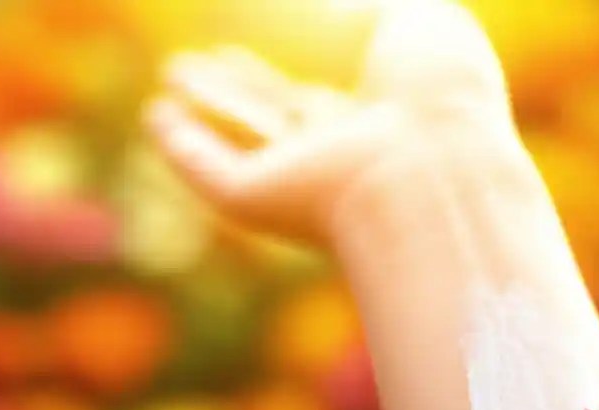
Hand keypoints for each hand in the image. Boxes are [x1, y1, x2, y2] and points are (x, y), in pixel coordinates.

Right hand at [145, 0, 513, 243]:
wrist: (436, 165)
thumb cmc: (440, 90)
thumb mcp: (420, 20)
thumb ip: (369, 7)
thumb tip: (321, 13)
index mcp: (380, 124)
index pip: (322, 102)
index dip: (288, 79)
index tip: (255, 43)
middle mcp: (338, 157)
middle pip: (275, 124)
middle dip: (235, 94)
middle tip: (196, 64)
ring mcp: (301, 182)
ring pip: (240, 148)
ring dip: (203, 113)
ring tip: (170, 80)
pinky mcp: (264, 202)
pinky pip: (213, 176)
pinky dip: (182, 150)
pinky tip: (158, 118)